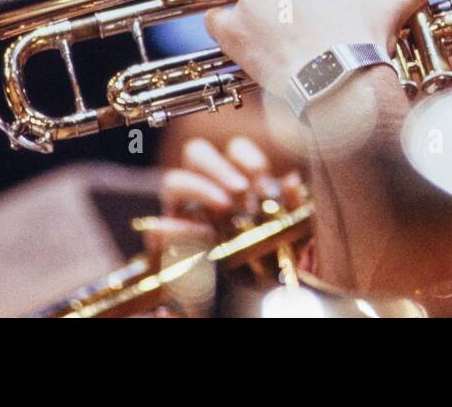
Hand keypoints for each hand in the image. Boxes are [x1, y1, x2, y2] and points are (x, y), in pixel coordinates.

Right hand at [142, 136, 303, 256]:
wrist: (259, 301)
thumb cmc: (276, 264)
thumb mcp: (294, 235)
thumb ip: (294, 207)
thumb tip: (291, 180)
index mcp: (237, 183)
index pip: (234, 150)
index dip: (245, 155)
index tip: (261, 175)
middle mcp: (206, 193)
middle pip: (195, 153)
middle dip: (216, 166)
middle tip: (239, 190)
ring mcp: (183, 216)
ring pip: (173, 182)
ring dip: (196, 187)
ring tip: (222, 209)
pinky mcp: (166, 248)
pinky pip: (157, 230)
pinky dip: (174, 229)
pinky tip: (203, 239)